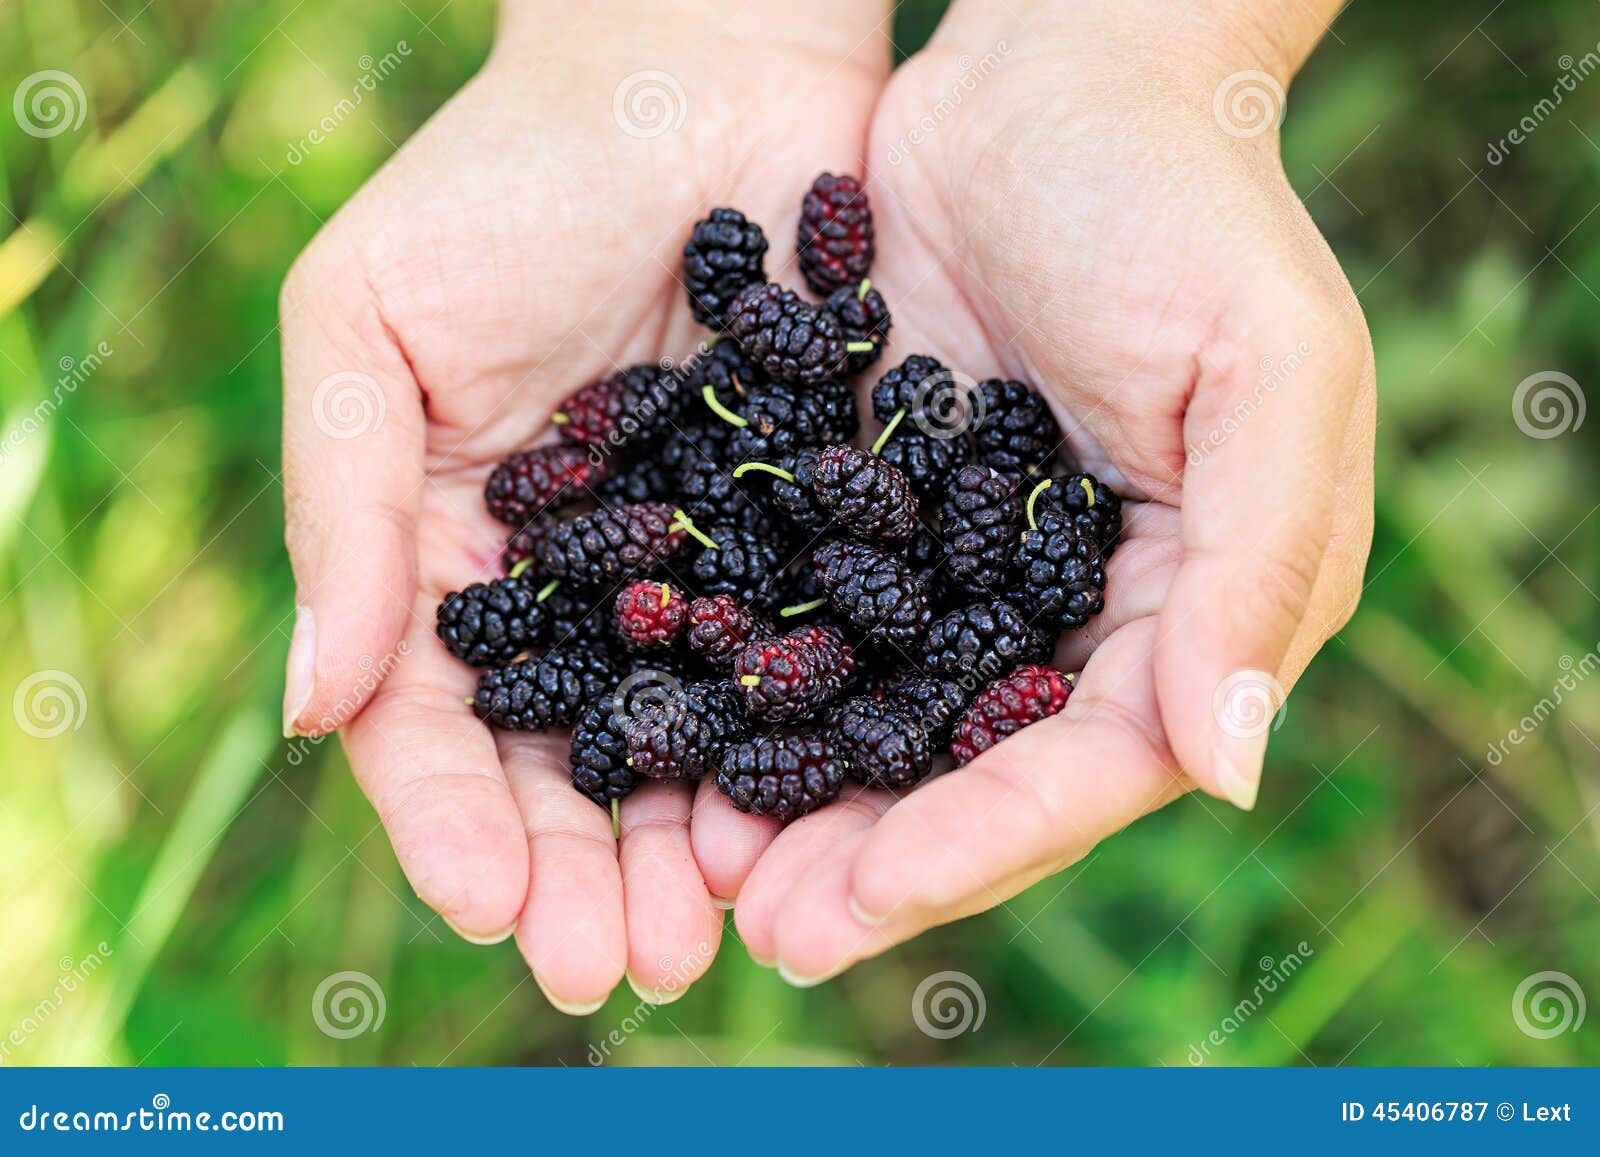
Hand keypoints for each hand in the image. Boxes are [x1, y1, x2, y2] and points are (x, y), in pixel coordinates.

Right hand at [280, 0, 889, 1010]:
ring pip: (695, 739)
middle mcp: (583, 585)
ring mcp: (704, 570)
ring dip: (694, 846)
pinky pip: (813, 658)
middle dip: (586, 872)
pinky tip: (813, 819)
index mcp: (455, 553)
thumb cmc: (505, 179)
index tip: (489, 905)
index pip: (442, 720)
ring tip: (715, 937)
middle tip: (617, 970)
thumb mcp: (367, 327)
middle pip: (576, 761)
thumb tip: (312, 712)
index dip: (456, 820)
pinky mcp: (818, 533)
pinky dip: (806, 744)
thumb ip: (341, 515)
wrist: (693, 67)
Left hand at [710, 0, 1375, 982]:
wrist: (1059, 79)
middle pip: (974, 769)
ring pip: (883, 716)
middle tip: (762, 934)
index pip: (1089, 765)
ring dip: (797, 796)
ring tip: (699, 871)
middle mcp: (1077, 610)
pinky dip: (752, 682)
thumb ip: (1254, 570)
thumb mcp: (1265, 373)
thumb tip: (1226, 770)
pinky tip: (675, 735)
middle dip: (872, 854)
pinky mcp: (878, 510)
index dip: (980, 840)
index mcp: (1190, 605)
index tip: (862, 902)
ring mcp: (968, 567)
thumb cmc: (1185, 208)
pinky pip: (813, 620)